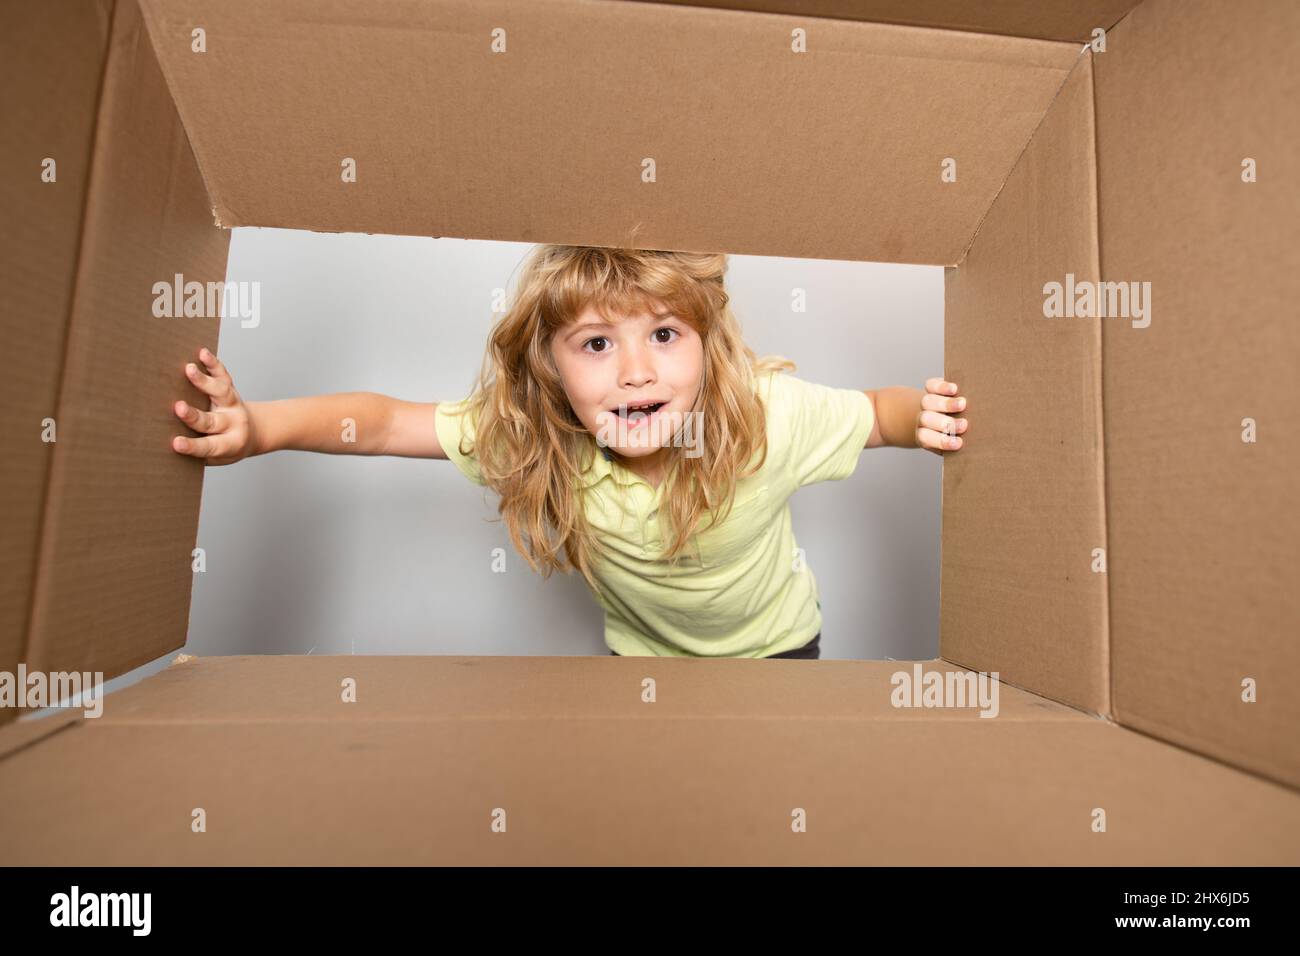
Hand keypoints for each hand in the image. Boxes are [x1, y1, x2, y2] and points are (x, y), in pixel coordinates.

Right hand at [170, 348, 256, 464]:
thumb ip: (194, 452)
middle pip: (212, 420)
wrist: (252, 434)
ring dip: (203, 381)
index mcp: (228, 444)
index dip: (192, 446)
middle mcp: (233, 423)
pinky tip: (202, 353)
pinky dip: (213, 364)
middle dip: (194, 415)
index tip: (175, 443)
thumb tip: (160, 445)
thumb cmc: (224, 447)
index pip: (209, 446)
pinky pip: (223, 375)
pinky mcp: (231, 389)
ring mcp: (233, 405)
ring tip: (189, 369)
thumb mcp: (215, 456)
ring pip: (220, 393)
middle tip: (178, 408)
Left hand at [917, 378, 968, 455]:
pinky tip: (954, 389)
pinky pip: (930, 385)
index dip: (941, 441)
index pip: (927, 438)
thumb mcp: (955, 443)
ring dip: (946, 403)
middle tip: (964, 425)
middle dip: (945, 422)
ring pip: (928, 402)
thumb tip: (976, 447)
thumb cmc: (954, 434)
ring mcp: (926, 403)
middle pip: (926, 419)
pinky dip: (941, 387)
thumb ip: (961, 445)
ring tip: (963, 404)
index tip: (959, 443)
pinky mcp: (931, 388)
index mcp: (925, 435)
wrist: (944, 416)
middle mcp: (923, 418)